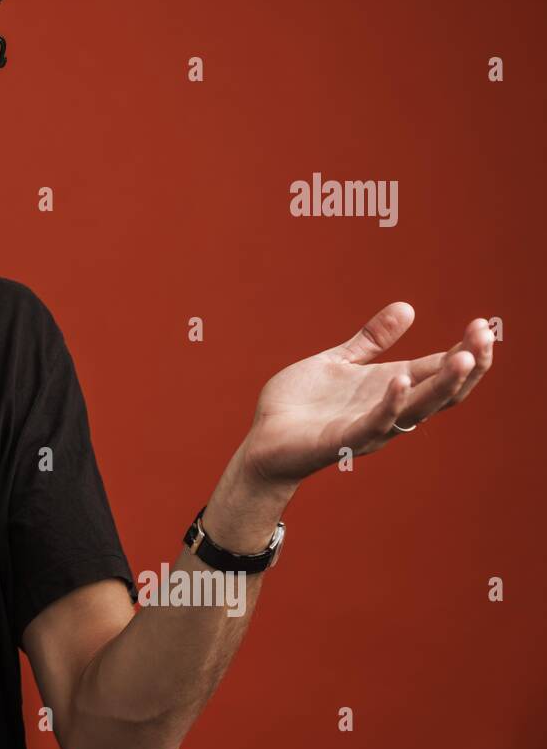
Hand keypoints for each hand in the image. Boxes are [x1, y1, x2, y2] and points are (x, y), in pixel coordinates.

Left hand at [240, 302, 493, 486]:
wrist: (263, 441)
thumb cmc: (300, 405)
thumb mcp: (338, 362)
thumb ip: (371, 340)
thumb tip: (408, 307)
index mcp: (390, 387)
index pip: (439, 371)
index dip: (465, 350)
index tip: (483, 325)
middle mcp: (388, 408)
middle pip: (442, 392)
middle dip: (467, 366)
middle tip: (485, 336)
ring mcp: (369, 426)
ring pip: (418, 409)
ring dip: (443, 384)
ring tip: (464, 357)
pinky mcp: (343, 439)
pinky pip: (375, 423)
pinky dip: (391, 404)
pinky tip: (401, 380)